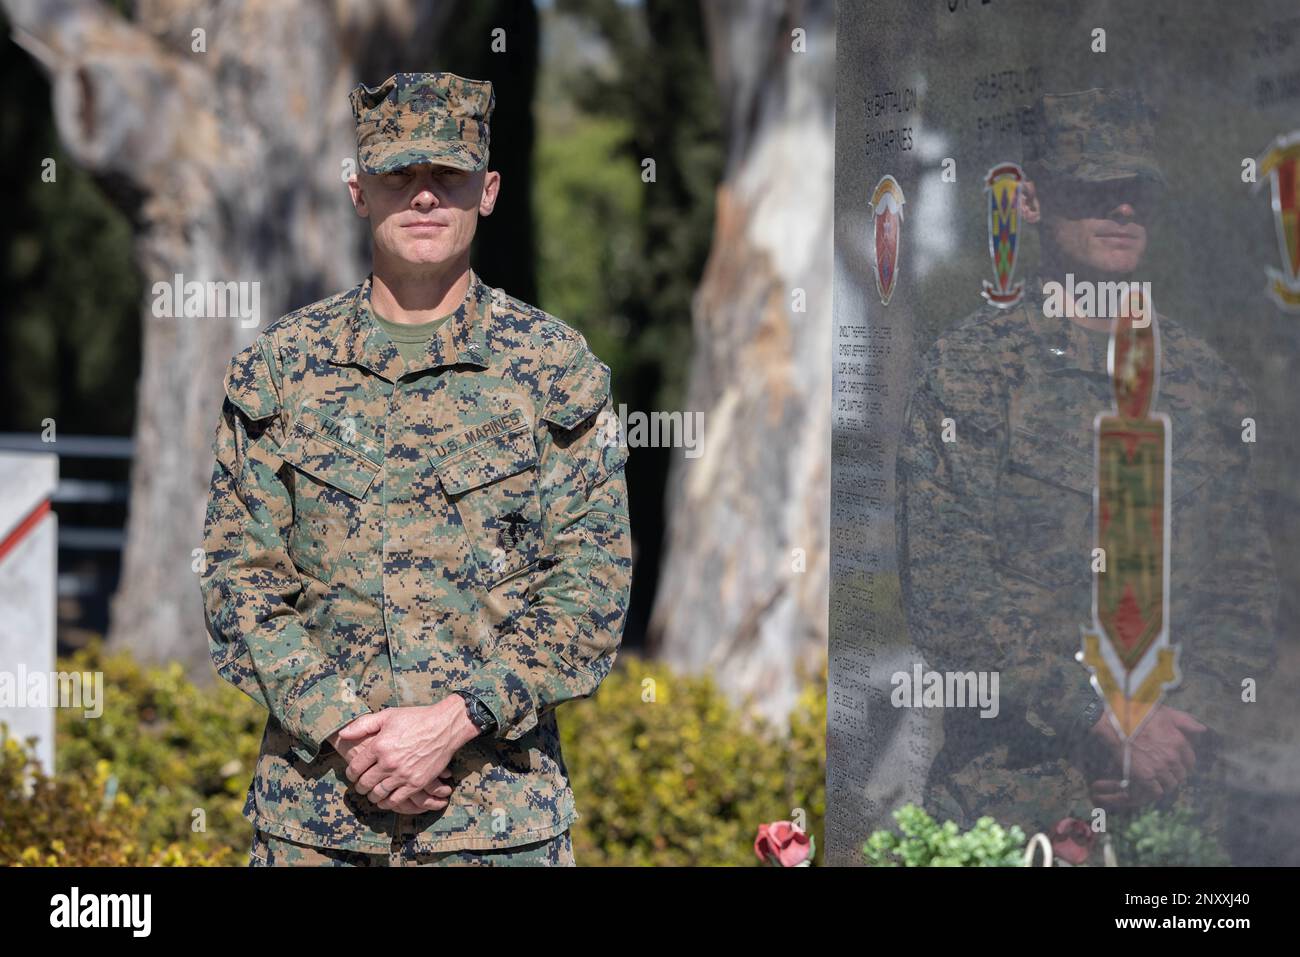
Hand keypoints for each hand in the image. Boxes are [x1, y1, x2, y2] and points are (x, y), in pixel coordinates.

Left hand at [337, 697, 479, 810]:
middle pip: (365, 783)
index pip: (355, 768)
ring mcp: (402, 775)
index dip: (351, 774)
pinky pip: (396, 800)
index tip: (352, 775)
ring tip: (372, 794)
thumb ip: (363, 725)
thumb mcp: (388, 716)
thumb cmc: (416, 718)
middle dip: (360, 786)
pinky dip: (387, 803)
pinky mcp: (416, 783)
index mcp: (379, 746)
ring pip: (378, 794)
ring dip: (372, 796)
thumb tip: (343, 734)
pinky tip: (385, 800)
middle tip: (360, 786)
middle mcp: (388, 762)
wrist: (444, 726)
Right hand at [1088, 706, 1206, 809]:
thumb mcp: (1166, 713)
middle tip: (1166, 772)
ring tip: (1157, 779)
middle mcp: (1172, 757)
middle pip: (1181, 775)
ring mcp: (1159, 768)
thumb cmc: (1139, 716)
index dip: (1184, 763)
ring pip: (1171, 784)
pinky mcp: (1146, 777)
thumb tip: (1202, 729)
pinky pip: (1157, 791)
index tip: (1177, 763)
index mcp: (1179, 742)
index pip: (1190, 761)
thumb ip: (1186, 721)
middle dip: (1175, 774)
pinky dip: (1154, 790)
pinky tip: (1149, 785)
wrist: (1115, 724)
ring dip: (1166, 783)